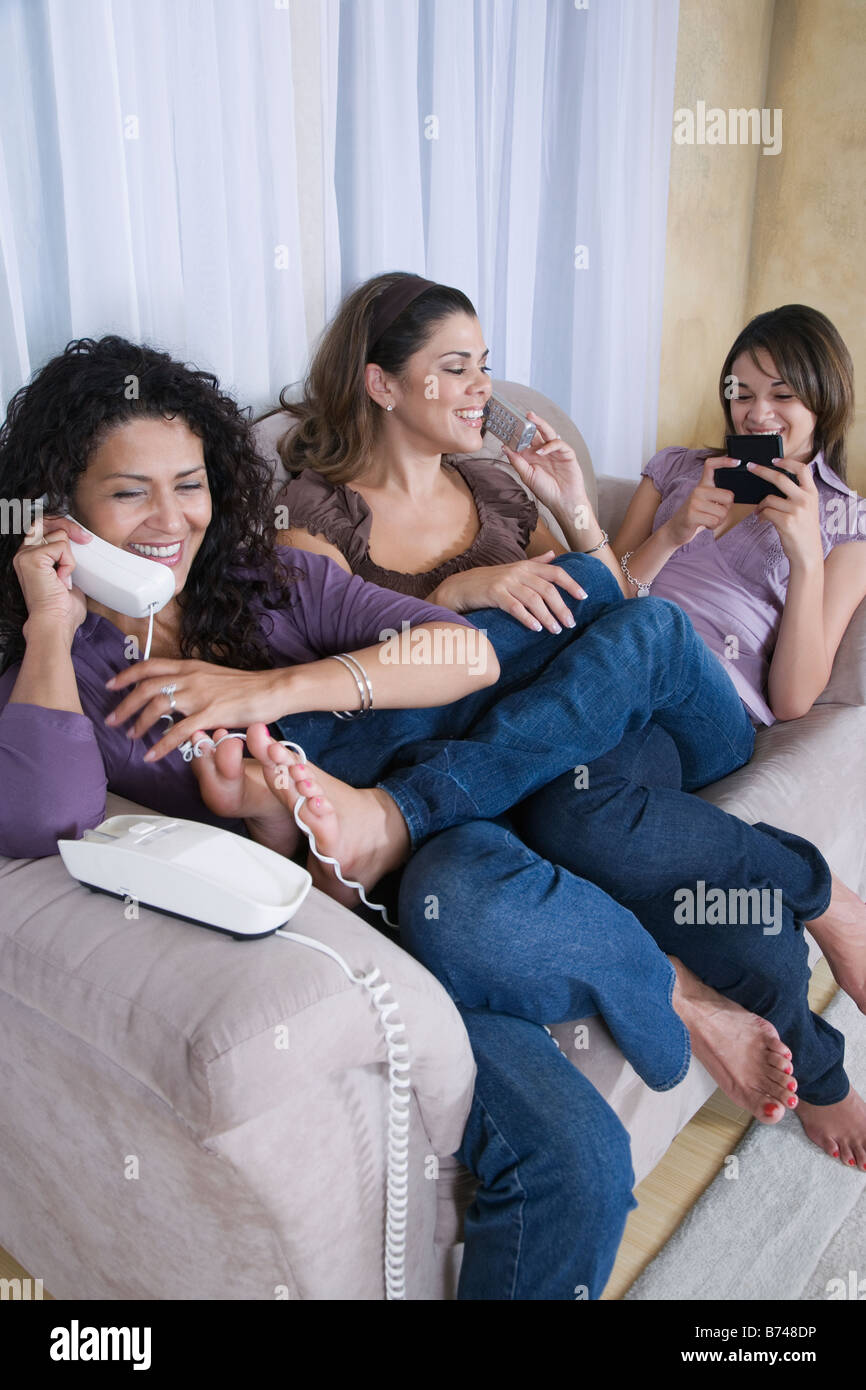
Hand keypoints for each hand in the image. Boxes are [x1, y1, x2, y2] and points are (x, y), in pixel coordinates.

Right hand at [14, 516, 90, 637]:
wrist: (55, 624)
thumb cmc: (62, 610)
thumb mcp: (68, 578)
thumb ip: (67, 560)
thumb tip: (82, 548)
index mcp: (30, 558)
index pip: (43, 527)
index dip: (63, 527)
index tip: (83, 538)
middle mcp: (23, 554)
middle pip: (47, 521)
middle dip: (69, 527)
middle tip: (85, 540)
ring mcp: (25, 554)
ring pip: (59, 534)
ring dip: (70, 558)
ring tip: (63, 578)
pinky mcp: (32, 558)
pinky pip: (61, 546)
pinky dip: (68, 563)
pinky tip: (61, 580)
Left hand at [104, 658, 287, 760]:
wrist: (272, 689)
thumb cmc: (246, 686)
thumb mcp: (213, 676)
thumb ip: (192, 683)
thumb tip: (175, 695)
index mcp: (190, 667)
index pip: (150, 666)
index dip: (127, 674)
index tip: (111, 685)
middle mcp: (191, 677)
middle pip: (147, 687)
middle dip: (124, 704)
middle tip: (111, 719)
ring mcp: (200, 695)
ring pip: (158, 706)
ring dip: (139, 723)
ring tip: (131, 736)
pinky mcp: (211, 714)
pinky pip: (180, 731)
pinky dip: (163, 744)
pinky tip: (153, 755)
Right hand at [430, 555, 586, 631]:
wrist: (461, 586)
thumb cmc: (491, 580)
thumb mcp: (514, 568)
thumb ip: (535, 563)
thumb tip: (553, 555)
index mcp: (527, 566)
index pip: (555, 573)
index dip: (571, 584)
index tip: (584, 597)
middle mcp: (519, 572)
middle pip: (547, 589)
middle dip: (561, 607)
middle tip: (570, 623)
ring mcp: (506, 581)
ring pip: (534, 599)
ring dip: (547, 616)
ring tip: (556, 630)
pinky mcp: (494, 593)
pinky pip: (515, 606)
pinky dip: (527, 617)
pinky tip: (536, 628)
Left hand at [501, 411, 589, 521]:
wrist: (563, 501)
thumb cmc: (546, 491)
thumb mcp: (527, 475)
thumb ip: (517, 461)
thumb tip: (504, 447)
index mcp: (532, 456)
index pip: (524, 440)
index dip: (517, 433)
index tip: (506, 425)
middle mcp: (543, 452)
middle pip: (536, 433)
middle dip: (530, 423)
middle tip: (522, 414)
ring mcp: (555, 452)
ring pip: (548, 433)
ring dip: (540, 424)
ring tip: (532, 418)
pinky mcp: (567, 454)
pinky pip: (558, 443)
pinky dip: (549, 445)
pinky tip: (542, 451)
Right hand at [664, 458, 734, 547]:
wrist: (676, 529)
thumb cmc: (695, 516)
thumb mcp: (705, 501)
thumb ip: (717, 495)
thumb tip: (731, 496)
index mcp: (702, 485)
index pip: (711, 465)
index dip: (724, 461)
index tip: (737, 462)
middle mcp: (698, 490)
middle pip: (728, 497)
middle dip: (727, 509)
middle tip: (715, 512)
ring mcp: (694, 502)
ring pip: (723, 513)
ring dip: (719, 520)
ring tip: (708, 519)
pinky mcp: (692, 514)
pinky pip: (714, 521)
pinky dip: (713, 526)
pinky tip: (704, 524)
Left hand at [751, 459, 822, 569]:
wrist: (808, 553)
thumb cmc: (804, 530)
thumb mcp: (807, 509)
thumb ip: (797, 495)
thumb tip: (776, 482)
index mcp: (812, 493)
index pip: (802, 469)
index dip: (787, 462)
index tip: (774, 460)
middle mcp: (806, 499)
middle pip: (780, 478)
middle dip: (761, 471)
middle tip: (750, 467)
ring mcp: (796, 510)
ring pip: (768, 499)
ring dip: (760, 505)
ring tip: (760, 512)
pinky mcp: (786, 522)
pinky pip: (766, 512)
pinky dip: (761, 516)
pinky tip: (762, 520)